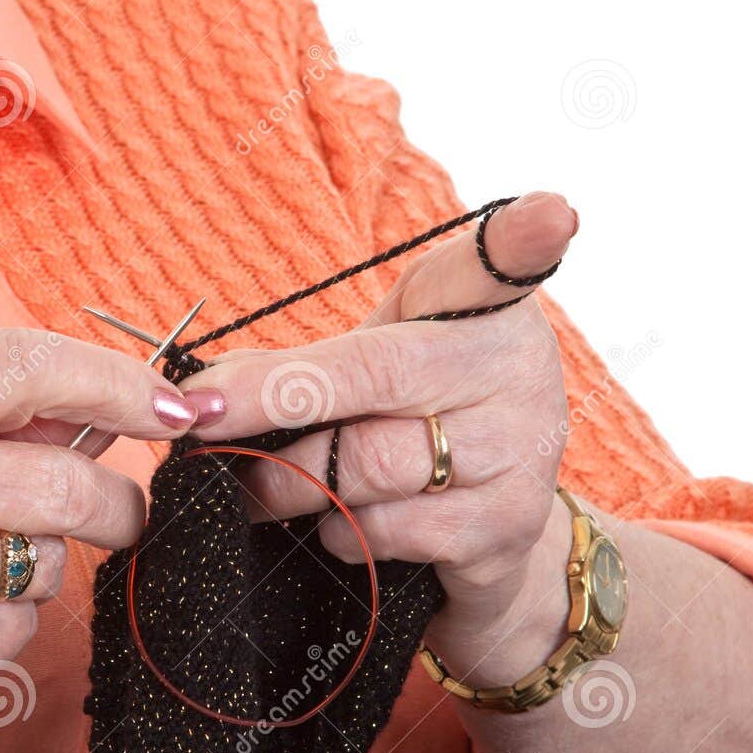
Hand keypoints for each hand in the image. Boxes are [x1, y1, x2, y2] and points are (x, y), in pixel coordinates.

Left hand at [176, 192, 579, 683]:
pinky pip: (380, 529)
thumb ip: (310, 365)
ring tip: (271, 488)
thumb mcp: (379, 366)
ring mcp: (519, 451)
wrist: (494, 539)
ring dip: (292, 483)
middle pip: (371, 374)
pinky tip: (348, 525)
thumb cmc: (417, 428)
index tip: (552, 213)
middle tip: (200, 425)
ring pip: (363, 465)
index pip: (498, 264)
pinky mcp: (503, 528)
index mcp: (486, 307)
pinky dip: (339, 532)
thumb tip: (204, 389)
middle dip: (268, 401)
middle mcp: (517, 370)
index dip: (523, 237)